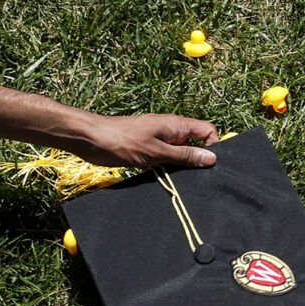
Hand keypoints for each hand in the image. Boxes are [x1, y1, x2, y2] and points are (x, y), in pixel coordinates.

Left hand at [73, 113, 219, 168]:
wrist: (91, 140)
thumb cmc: (123, 142)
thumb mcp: (157, 152)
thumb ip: (184, 156)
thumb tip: (212, 158)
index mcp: (176, 125)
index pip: (207, 131)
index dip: (213, 146)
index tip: (209, 165)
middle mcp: (171, 130)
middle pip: (196, 143)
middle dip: (198, 159)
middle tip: (196, 178)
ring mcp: (159, 139)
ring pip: (181, 152)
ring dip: (181, 165)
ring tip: (179, 180)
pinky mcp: (148, 149)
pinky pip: (167, 157)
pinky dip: (168, 167)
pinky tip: (164, 177)